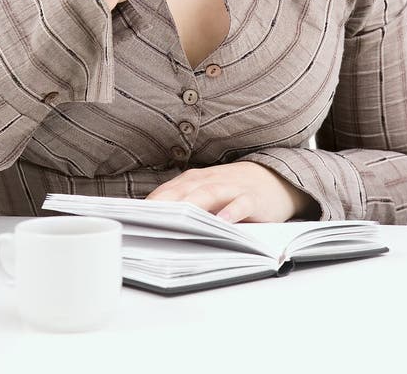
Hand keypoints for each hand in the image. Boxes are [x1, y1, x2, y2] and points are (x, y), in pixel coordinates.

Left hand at [144, 161, 314, 222]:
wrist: (273, 179)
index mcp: (194, 181)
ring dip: (193, 205)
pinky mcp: (253, 198)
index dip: (150, 205)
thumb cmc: (231, 191)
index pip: (167, 192)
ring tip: (178, 221)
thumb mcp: (206, 194)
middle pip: (183, 191)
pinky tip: (223, 222)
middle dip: (165, 205)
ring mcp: (231, 188)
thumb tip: (153, 226)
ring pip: (208, 194)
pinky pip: (241, 204)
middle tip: (148, 221)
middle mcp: (209, 181)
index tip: (133, 219)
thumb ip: (184, 205)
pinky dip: (232, 212)